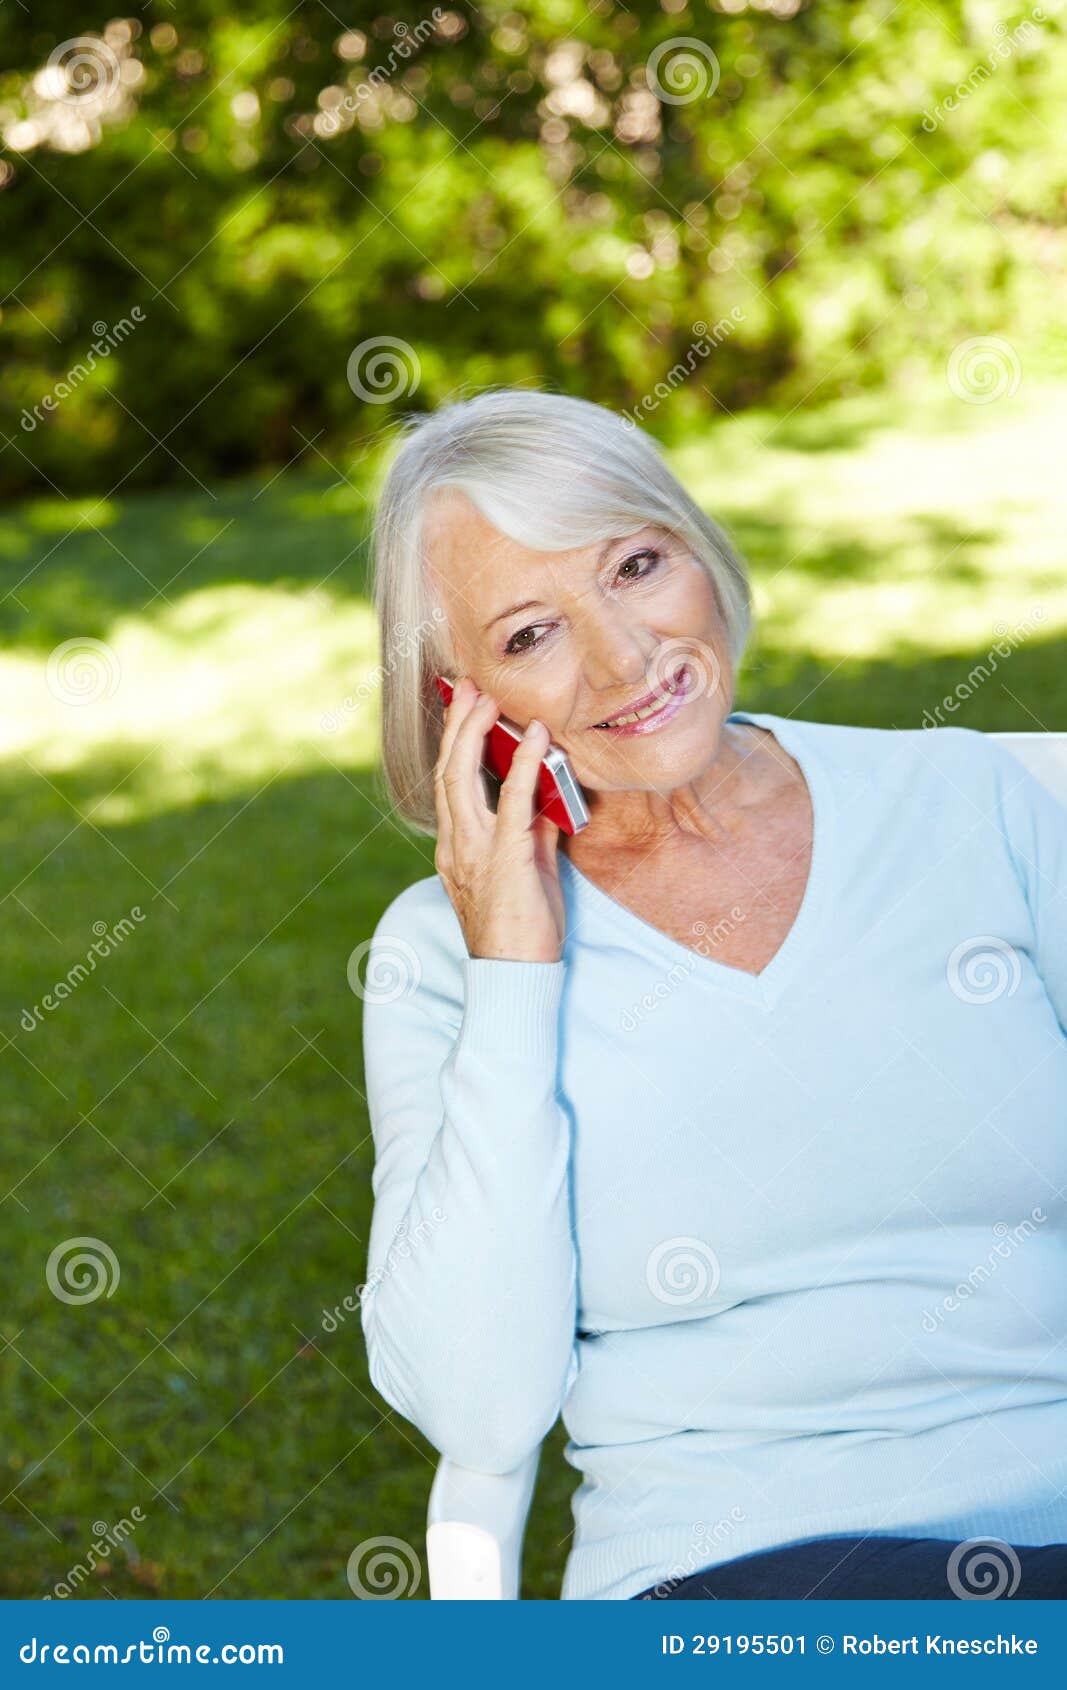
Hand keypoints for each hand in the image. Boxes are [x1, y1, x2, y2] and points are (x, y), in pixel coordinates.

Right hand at [433, 677, 565, 963]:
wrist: (515, 978)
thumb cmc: (523, 931)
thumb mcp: (528, 870)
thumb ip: (533, 831)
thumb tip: (548, 794)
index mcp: (455, 848)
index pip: (447, 784)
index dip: (453, 743)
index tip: (462, 708)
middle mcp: (455, 844)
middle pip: (446, 771)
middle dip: (456, 724)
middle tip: (468, 686)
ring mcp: (473, 851)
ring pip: (461, 777)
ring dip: (475, 731)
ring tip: (488, 697)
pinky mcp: (503, 859)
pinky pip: (511, 801)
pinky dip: (524, 763)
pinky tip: (537, 736)